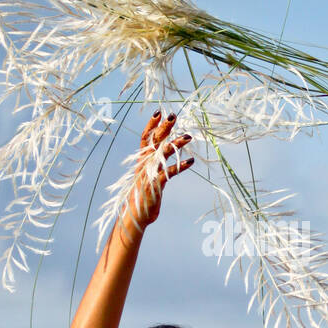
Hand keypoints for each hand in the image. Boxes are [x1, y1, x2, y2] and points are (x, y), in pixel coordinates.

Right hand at [119, 111, 192, 245]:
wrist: (135, 216)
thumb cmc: (144, 196)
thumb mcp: (148, 177)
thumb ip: (155, 165)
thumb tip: (163, 153)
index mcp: (142, 160)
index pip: (145, 138)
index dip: (151, 125)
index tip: (159, 111)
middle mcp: (144, 164)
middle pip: (153, 141)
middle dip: (163, 128)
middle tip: (173, 116)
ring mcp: (149, 173)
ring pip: (161, 154)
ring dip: (175, 143)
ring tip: (188, 136)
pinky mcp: (155, 184)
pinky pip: (168, 172)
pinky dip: (180, 166)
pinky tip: (191, 160)